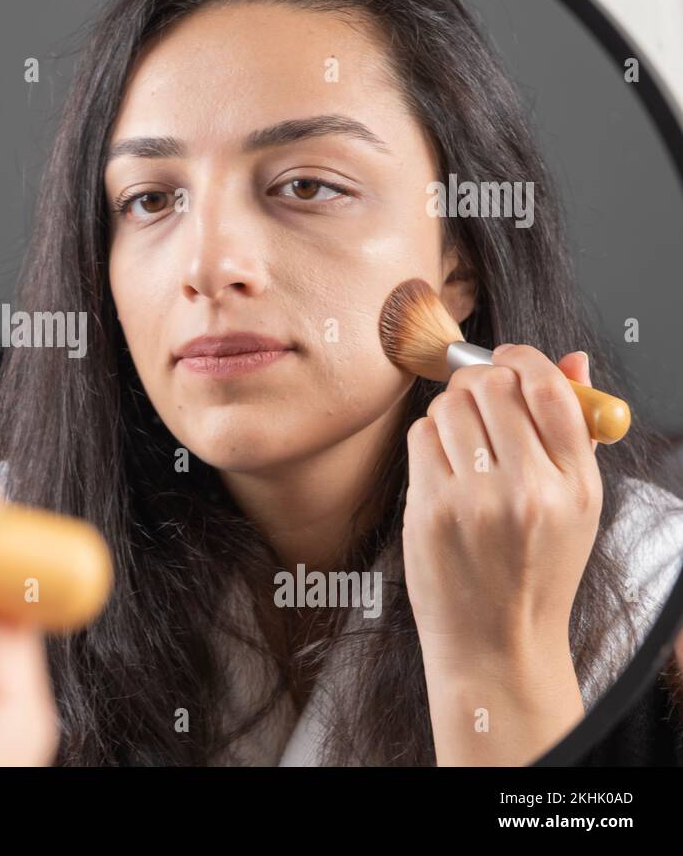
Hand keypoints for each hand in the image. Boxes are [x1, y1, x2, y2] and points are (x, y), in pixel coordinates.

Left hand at [403, 345, 602, 668]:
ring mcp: (475, 501)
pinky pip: (420, 436)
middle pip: (493, 387)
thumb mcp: (577, 505)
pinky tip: (442, 465)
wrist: (496, 641)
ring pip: (449, 406)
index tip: (508, 356)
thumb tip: (571, 359)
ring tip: (462, 438)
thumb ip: (574, 430)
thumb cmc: (535, 569)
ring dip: (451, 408)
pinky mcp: (429, 510)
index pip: (549, 389)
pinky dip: (428, 438)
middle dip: (481, 380)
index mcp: (575, 485)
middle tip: (479, 396)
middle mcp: (529, 490)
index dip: (523, 357)